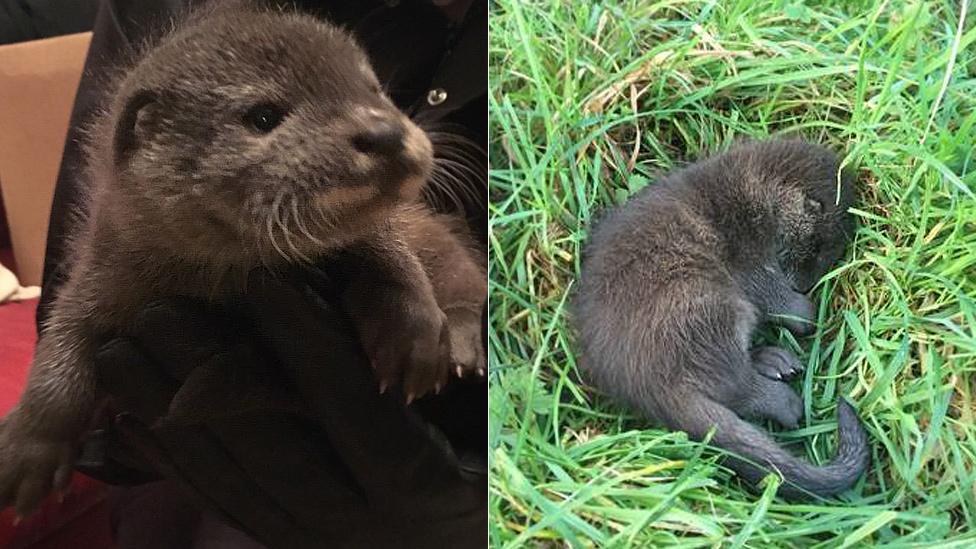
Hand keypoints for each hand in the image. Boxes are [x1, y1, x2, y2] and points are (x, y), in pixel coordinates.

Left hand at [85, 274, 484, 547]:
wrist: (455, 538)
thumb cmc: (480, 454)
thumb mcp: (483, 415)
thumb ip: (446, 375)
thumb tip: (414, 340)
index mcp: (420, 480)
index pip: (351, 406)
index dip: (308, 342)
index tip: (266, 282)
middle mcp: (359, 522)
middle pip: (273, 445)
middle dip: (210, 375)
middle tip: (160, 310)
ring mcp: (314, 538)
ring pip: (234, 477)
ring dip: (170, 416)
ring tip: (123, 353)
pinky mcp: (284, 542)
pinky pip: (222, 503)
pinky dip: (174, 461)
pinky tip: (131, 418)